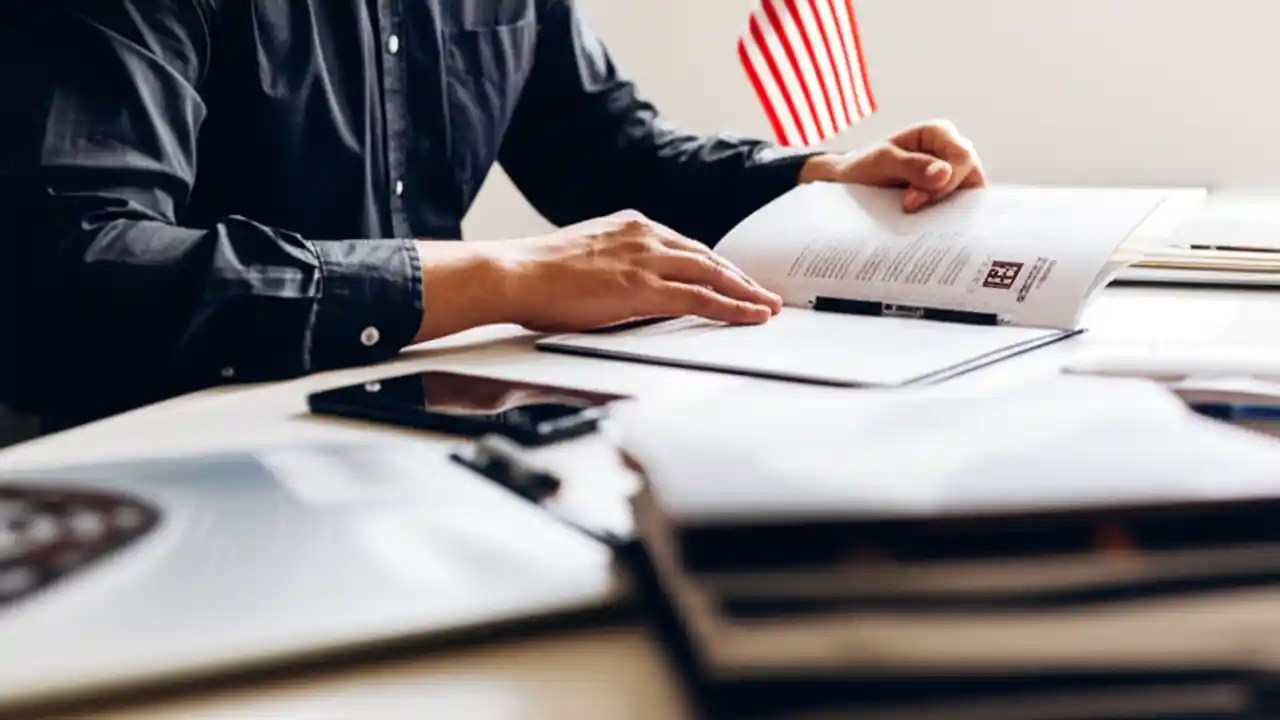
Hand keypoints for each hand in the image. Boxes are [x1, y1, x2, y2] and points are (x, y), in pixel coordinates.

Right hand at [411, 211, 781, 342]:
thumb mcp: (584, 258)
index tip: (731, 276)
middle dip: (739, 276)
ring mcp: (646, 261)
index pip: (684, 246)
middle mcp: (644, 237)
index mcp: (629, 228)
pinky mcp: (643, 288)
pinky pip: (700, 298)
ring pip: (712, 274)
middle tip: (763, 293)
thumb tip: (622, 285)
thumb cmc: (536, 274)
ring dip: (744, 291)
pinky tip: (750, 316)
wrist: (514, 273)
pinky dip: (731, 307)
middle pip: (706, 257)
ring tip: (767, 307)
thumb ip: (612, 265)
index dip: (713, 264)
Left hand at [799, 119, 986, 212]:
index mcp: (939, 134)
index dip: (946, 181)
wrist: (848, 185)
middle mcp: (950, 153)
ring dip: (945, 212)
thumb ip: (912, 165)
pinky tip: (925, 229)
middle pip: (971, 177)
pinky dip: (943, 221)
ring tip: (916, 221)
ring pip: (967, 197)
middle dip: (944, 198)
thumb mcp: (882, 161)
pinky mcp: (946, 198)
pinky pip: (957, 211)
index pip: (962, 157)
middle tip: (910, 209)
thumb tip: (944, 173)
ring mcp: (951, 177)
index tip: (913, 201)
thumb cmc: (863, 165)